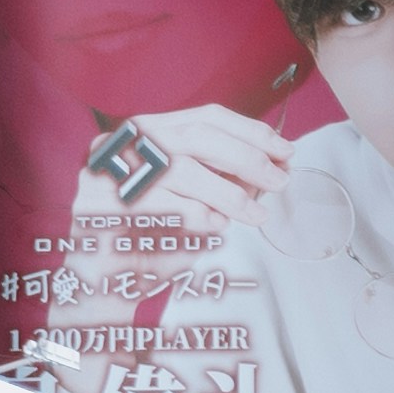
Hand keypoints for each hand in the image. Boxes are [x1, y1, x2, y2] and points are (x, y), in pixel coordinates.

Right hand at [89, 98, 295, 235]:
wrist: (112, 275)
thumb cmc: (159, 231)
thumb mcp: (197, 193)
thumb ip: (227, 173)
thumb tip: (277, 164)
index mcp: (149, 132)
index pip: (205, 117)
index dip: (251, 132)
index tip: (284, 150)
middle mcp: (127, 144)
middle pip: (197, 137)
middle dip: (247, 158)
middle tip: (278, 181)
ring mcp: (114, 172)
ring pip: (184, 170)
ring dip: (230, 194)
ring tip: (255, 214)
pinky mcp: (108, 205)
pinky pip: (166, 205)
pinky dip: (202, 217)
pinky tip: (215, 226)